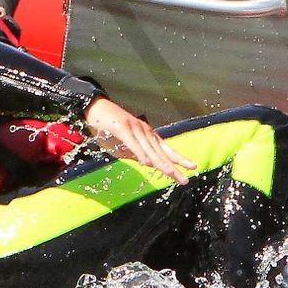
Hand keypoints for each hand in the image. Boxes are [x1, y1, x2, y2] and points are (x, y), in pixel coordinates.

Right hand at [83, 96, 197, 181]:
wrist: (95, 108)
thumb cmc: (108, 128)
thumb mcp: (124, 145)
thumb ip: (135, 153)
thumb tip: (147, 163)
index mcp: (147, 136)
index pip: (166, 150)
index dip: (179, 159)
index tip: (192, 167)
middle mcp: (145, 132)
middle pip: (161, 152)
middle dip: (174, 166)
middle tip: (185, 180)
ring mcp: (134, 129)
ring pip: (150, 149)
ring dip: (160, 162)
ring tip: (170, 173)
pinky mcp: (122, 128)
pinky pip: (132, 143)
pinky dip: (140, 153)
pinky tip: (147, 163)